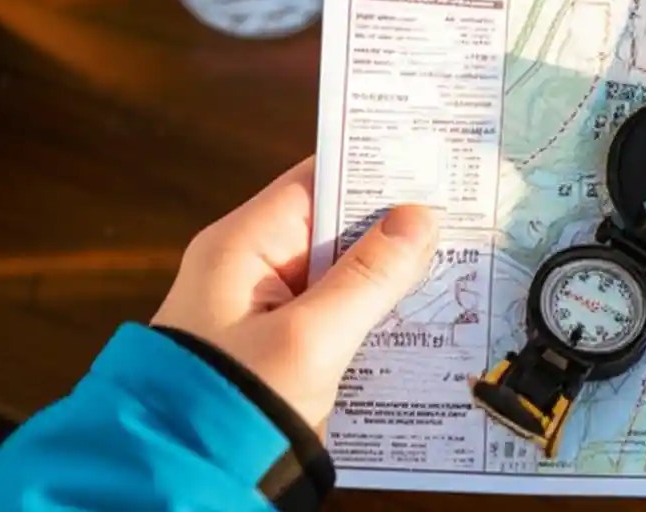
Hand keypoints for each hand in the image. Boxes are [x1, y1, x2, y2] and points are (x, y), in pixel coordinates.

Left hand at [150, 156, 440, 433]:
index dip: (374, 171)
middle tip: (462, 221)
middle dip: (395, 229)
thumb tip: (419, 217)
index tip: (434, 164)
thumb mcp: (309, 338)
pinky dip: (376, 316)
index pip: (317, 182)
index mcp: (242, 247)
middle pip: (336, 229)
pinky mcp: (282, 351)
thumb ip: (368, 277)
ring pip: (343, 276)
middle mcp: (252, 270)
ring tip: (457, 268)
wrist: (183, 482)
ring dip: (391, 277)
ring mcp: (266, 313)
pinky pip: (338, 317)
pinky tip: (423, 322)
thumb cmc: (232, 404)